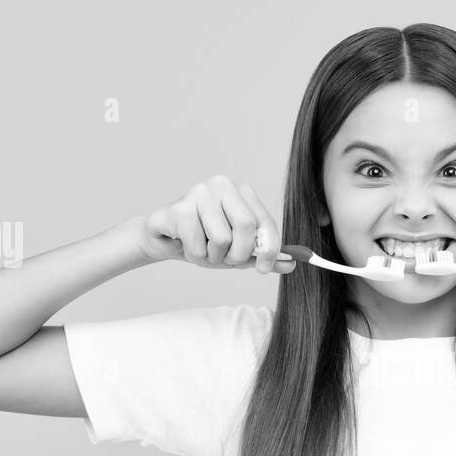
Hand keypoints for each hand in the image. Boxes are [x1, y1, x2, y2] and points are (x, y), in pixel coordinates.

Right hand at [138, 175, 295, 273]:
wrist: (164, 239)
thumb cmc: (204, 241)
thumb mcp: (238, 251)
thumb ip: (263, 256)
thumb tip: (291, 265)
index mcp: (242, 193)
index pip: (266, 222)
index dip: (270, 249)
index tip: (263, 269)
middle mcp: (223, 186)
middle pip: (246, 227)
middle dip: (238, 254)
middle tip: (225, 260)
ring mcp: (199, 192)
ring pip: (222, 239)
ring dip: (212, 256)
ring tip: (202, 249)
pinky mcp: (179, 207)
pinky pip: (198, 245)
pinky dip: (195, 255)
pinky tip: (187, 245)